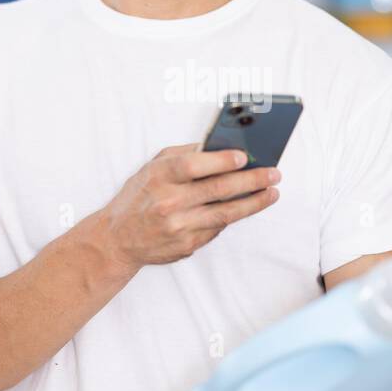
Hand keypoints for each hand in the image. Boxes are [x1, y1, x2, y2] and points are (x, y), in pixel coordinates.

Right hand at [99, 144, 280, 269]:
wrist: (117, 238)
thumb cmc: (139, 196)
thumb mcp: (153, 167)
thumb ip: (183, 154)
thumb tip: (220, 145)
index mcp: (160, 177)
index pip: (194, 165)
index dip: (221, 160)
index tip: (244, 156)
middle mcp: (168, 202)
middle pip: (218, 190)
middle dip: (251, 180)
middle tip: (274, 173)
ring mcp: (179, 227)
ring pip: (225, 213)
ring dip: (254, 203)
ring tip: (272, 192)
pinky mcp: (187, 245)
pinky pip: (218, 228)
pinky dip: (234, 216)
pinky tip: (248, 206)